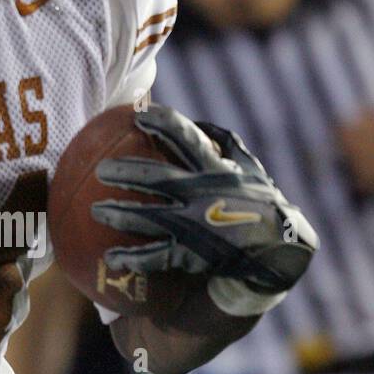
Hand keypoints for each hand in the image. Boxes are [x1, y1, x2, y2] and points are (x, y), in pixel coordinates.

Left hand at [91, 103, 318, 291]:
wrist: (278, 251)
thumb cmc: (261, 204)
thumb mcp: (250, 169)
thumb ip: (226, 144)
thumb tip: (201, 124)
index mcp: (217, 169)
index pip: (186, 137)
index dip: (160, 123)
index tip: (137, 116)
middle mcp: (203, 194)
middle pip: (156, 178)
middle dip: (126, 171)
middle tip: (100, 169)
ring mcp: (196, 225)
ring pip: (149, 218)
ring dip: (119, 213)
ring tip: (96, 210)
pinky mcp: (193, 254)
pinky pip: (156, 256)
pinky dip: (132, 257)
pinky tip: (110, 257)